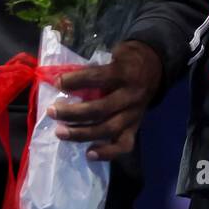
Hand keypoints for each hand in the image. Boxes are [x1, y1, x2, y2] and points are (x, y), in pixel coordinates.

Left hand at [48, 40, 161, 160]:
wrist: (156, 67)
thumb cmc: (128, 60)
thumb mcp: (115, 54)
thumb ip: (96, 66)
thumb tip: (66, 78)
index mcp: (125, 73)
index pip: (98, 78)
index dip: (76, 81)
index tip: (57, 82)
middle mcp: (130, 96)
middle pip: (100, 109)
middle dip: (72, 112)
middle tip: (52, 112)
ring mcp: (134, 114)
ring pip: (108, 129)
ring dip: (82, 133)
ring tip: (60, 133)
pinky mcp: (136, 127)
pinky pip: (123, 145)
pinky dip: (107, 152)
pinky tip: (89, 154)